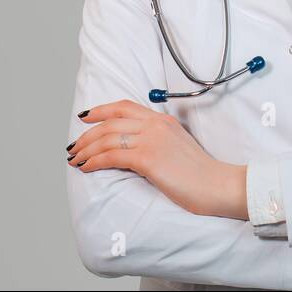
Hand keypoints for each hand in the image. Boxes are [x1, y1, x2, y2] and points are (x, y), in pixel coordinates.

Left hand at [68, 100, 242, 218]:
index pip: (125, 107)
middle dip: (87, 135)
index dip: (101, 110)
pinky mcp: (148, 158)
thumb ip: (158, 141)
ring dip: (86, 149)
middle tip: (74, 147)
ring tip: (76, 160)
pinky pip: (111, 155)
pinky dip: (94, 161)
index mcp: (163, 120)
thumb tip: (133, 149)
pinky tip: (87, 167)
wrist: (217, 185)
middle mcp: (156, 125)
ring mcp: (152, 140)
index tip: (86, 117)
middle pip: (110, 122)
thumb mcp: (177, 147)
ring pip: (107, 138)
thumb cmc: (200, 174)